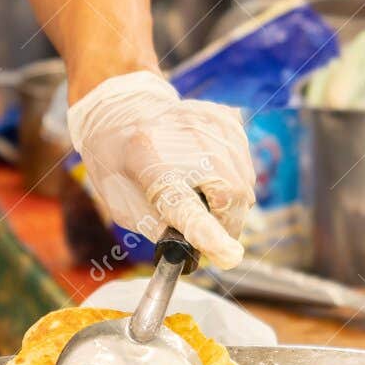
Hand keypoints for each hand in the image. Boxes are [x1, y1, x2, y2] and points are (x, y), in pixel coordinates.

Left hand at [67, 71, 255, 268]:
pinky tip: (209, 174)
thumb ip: (161, 230)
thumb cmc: (119, 164)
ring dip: (232, 205)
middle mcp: (185, 139)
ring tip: (203, 197)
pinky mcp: (228, 121)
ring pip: (245, 184)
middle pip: (229, 195)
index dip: (207, 233)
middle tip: (211, 235)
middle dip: (227, 226)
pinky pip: (245, 166)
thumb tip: (202, 253)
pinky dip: (234, 181)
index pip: (183, 204)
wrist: (123, 108)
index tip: (229, 256)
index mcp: (148, 163)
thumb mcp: (124, 206)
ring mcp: (212, 126)